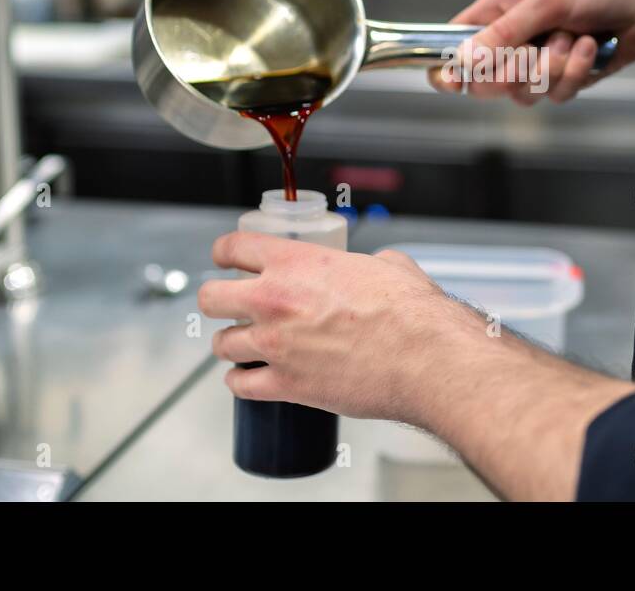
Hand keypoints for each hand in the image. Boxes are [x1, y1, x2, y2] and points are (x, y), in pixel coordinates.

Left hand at [199, 233, 475, 421]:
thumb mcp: (388, 266)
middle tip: (232, 306)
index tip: (227, 261)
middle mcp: (275, 301)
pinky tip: (252, 379)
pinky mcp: (286, 385)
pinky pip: (240, 386)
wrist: (424, 357)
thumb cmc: (412, 313)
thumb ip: (366, 263)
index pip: (232, 247)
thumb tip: (373, 268)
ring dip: (232, 345)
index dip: (225, 254)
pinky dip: (243, 383)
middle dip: (219, 301)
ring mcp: (276, 345)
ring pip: (221, 345)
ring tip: (247, 347)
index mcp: (296, 262)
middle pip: (210, 297)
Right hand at [429, 0, 634, 104]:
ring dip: (553, 68)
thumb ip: (504, 32)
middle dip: (513, 72)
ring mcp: (537, 64)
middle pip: (484, 83)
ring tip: (574, 37)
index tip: (450, 81)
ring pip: (523, 94)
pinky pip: (557, 95)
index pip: (453, 46)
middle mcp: (512, 42)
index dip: (446, 68)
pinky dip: (577, 73)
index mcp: (496, 14)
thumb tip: (462, 58)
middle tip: (532, 53)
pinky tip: (591, 47)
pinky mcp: (565, 79)